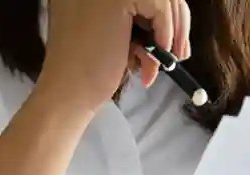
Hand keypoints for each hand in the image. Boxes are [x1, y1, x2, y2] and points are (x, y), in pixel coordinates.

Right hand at [39, 0, 190, 111]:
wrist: (69, 90)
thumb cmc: (89, 70)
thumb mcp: (119, 35)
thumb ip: (140, 20)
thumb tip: (179, 21)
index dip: (164, 13)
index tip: (171, 42)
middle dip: (176, 21)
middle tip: (180, 53)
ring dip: (175, 29)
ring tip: (168, 59)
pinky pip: (160, 4)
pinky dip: (167, 30)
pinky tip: (156, 52)